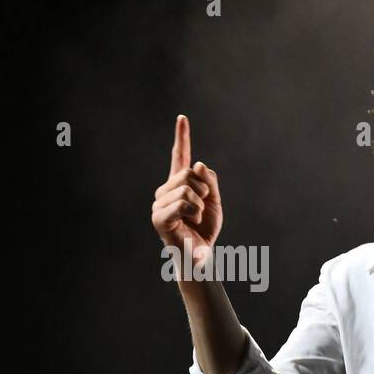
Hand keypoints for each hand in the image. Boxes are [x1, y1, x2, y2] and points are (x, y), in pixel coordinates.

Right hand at [151, 114, 223, 265]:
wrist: (201, 256)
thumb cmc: (205, 230)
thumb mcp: (215, 201)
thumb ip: (209, 181)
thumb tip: (197, 164)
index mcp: (178, 184)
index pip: (178, 156)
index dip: (182, 137)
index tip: (182, 118)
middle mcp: (165, 191)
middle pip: (187, 172)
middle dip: (204, 188)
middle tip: (203, 208)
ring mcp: (159, 204)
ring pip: (186, 187)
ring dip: (200, 203)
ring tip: (196, 218)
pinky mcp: (158, 218)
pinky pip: (182, 202)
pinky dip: (194, 210)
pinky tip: (192, 221)